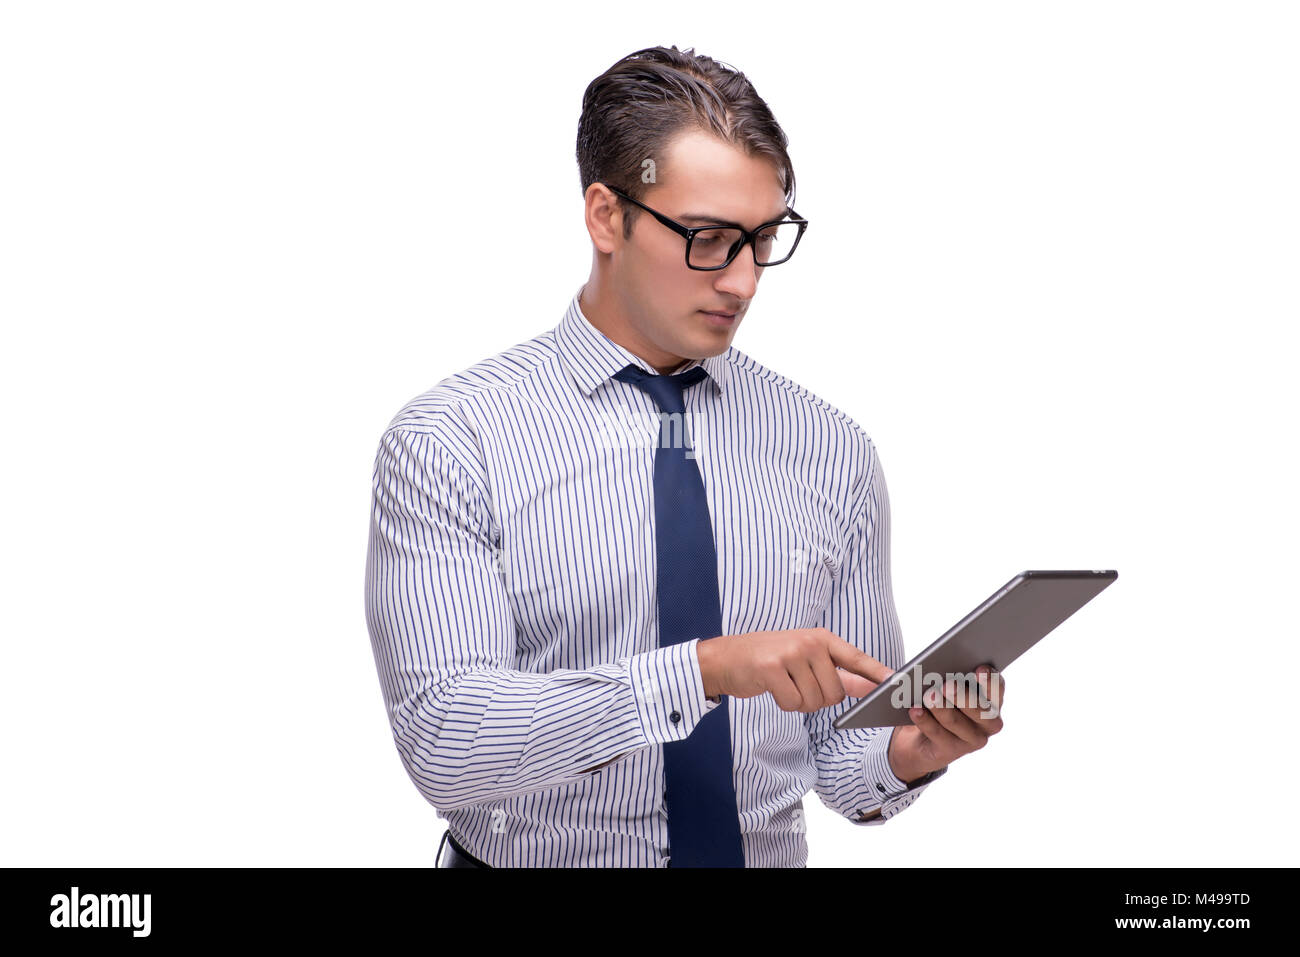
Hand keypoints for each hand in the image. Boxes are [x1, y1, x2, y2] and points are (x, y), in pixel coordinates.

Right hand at [696, 627, 892, 712]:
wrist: (725, 657)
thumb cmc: (768, 660)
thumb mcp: (804, 658)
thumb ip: (838, 673)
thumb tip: (868, 687)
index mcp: (821, 638)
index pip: (856, 658)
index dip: (877, 673)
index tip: (898, 683)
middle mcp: (809, 643)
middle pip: (835, 692)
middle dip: (818, 698)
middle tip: (797, 684)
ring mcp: (790, 654)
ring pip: (815, 701)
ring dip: (800, 702)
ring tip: (784, 684)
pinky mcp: (772, 669)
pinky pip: (794, 704)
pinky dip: (784, 704)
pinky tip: (773, 688)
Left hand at [886, 665, 1005, 783]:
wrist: (922, 738)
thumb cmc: (939, 702)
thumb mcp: (941, 685)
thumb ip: (939, 674)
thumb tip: (921, 669)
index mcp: (992, 699)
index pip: (997, 687)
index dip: (990, 679)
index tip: (979, 669)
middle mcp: (989, 721)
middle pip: (980, 708)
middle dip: (962, 695)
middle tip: (947, 685)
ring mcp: (973, 738)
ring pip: (956, 722)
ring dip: (941, 708)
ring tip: (929, 696)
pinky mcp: (953, 751)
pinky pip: (938, 734)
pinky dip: (925, 721)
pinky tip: (915, 710)